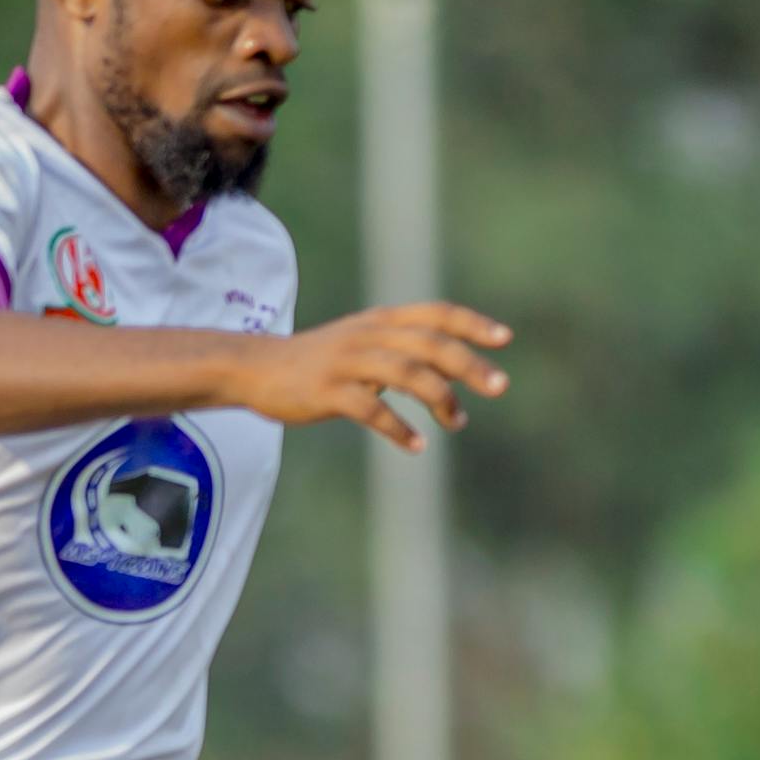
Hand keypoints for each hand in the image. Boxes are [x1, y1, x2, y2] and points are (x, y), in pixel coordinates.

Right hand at [228, 302, 509, 449]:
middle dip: (469, 365)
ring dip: (441, 399)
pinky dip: (398, 428)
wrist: (255, 368)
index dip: (472, 324)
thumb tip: (455, 367)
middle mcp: (368, 335)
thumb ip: (404, 350)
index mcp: (381, 321)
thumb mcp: (363, 344)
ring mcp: (347, 362)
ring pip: (407, 373)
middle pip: (430, 344)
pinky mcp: (326, 391)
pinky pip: (370, 409)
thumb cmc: (318, 361)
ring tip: (457, 423)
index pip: (436, 314)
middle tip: (499, 388)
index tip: (505, 339)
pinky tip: (416, 445)